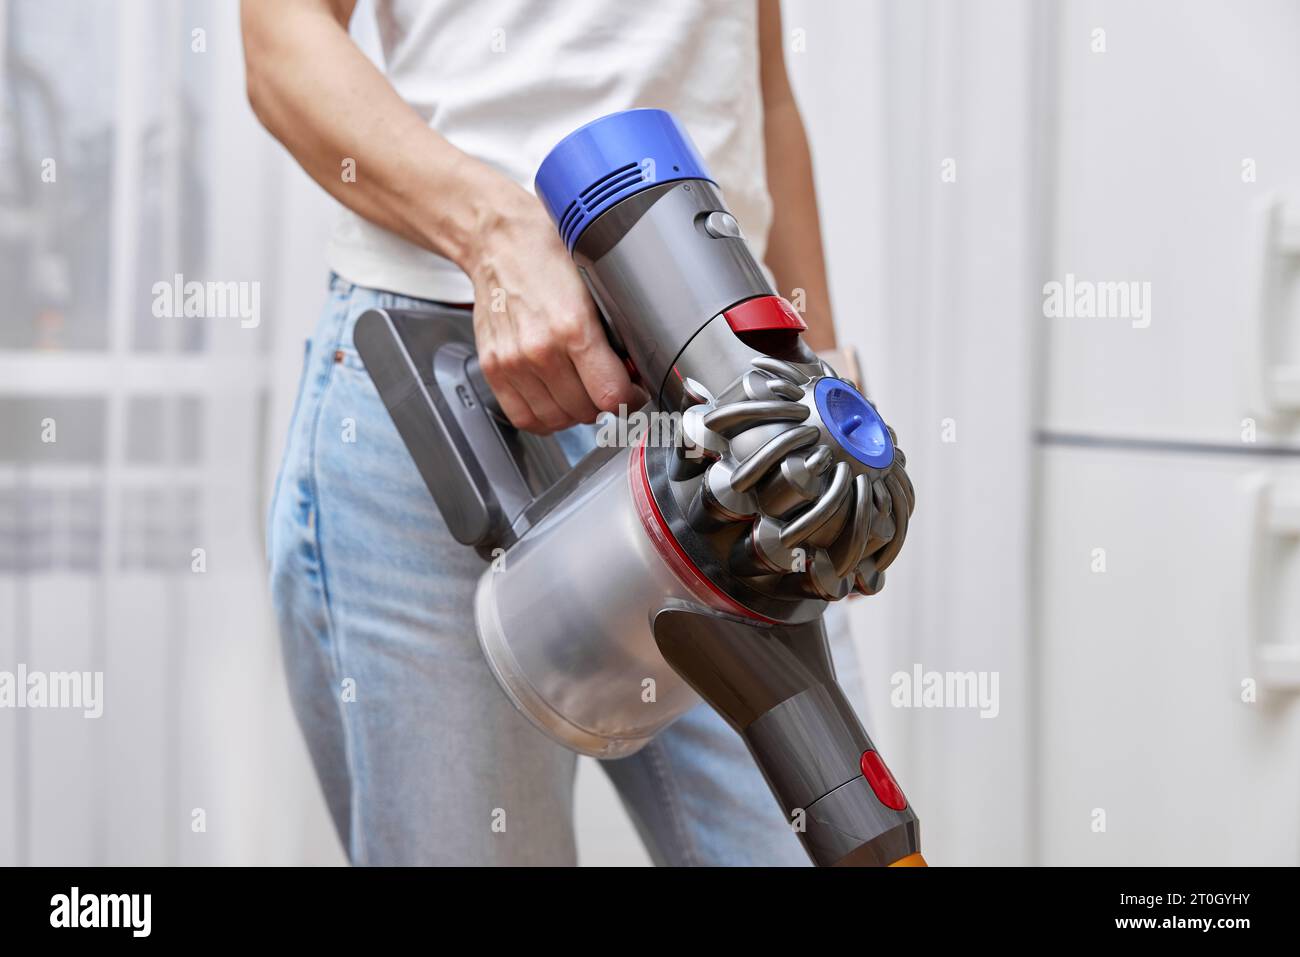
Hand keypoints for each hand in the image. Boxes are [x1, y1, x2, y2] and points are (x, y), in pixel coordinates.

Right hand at [462, 177, 640, 433]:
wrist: (498, 239)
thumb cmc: (548, 251)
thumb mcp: (597, 280)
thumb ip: (617, 326)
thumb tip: (636, 363)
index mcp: (573, 327)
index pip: (611, 395)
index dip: (630, 398)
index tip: (632, 389)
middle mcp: (539, 350)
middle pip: (585, 412)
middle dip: (604, 403)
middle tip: (608, 385)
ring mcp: (512, 363)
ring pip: (556, 420)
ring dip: (575, 413)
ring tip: (582, 391)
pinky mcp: (493, 368)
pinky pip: (523, 416)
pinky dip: (544, 417)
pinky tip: (555, 400)